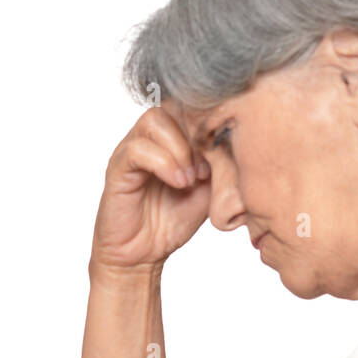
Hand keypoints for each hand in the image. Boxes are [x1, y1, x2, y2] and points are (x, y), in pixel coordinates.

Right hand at [90, 103, 211, 273]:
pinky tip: (179, 183)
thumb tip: (240, 138)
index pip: (190, 103)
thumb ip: (220, 160)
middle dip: (196, 132)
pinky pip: (137, 149)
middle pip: (173, 102)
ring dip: (180, 148)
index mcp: (171, 136)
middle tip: (207, 168)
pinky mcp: (117, 168)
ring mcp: (131, 150)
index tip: (224, 150)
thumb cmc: (173, 220)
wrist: (143, 254)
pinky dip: (164, 163)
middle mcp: (149, 137)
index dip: (211, 120)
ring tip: (191, 178)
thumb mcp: (210, 186)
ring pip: (154, 119)